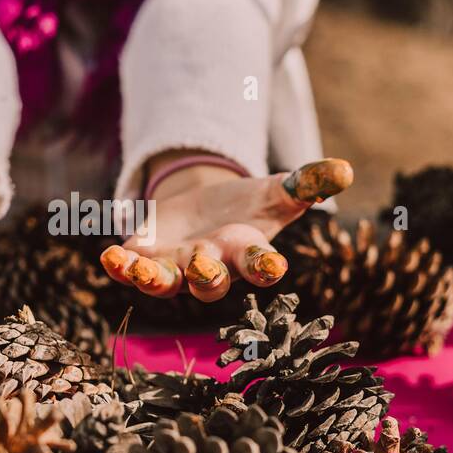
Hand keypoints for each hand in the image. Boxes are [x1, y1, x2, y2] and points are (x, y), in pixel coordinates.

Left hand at [99, 158, 352, 301]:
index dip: (265, 268)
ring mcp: (175, 269)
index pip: (259, 268)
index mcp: (245, 256)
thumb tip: (343, 169)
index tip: (273, 266)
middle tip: (204, 266)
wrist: (203, 211)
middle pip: (209, 283)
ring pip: (165, 283)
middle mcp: (211, 269)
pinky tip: (109, 255)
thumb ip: (304, 184)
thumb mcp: (274, 191)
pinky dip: (120, 266)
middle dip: (206, 276)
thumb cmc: (245, 209)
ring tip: (142, 271)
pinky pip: (130, 269)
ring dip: (153, 279)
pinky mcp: (146, 259)